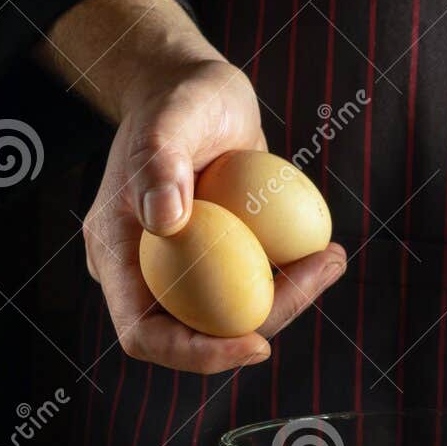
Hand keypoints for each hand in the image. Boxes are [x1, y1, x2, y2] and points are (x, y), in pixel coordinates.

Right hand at [66, 0, 344, 372]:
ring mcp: (185, 269)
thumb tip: (167, 221)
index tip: (255, 343)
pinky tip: (326, 250)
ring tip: (330, 258)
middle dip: (264, 322)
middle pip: (200, 332)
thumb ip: (160, 162)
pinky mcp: (221, 259)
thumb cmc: (178, 98)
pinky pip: (256, 285)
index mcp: (116, 255)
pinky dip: (293, 276)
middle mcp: (147, 272)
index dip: (194, 354)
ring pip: (236, 313)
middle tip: (317, 276)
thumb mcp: (172, 118)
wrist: (196, 91)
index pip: (144, 334)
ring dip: (290, 298)